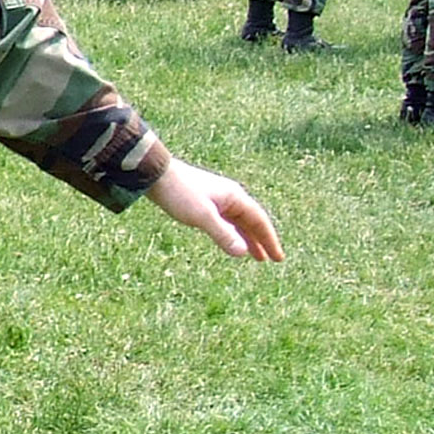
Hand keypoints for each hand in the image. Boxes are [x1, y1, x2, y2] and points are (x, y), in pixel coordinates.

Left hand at [145, 157, 282, 261]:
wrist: (155, 174)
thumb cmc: (178, 193)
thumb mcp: (201, 216)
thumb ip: (222, 234)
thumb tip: (243, 253)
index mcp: (234, 197)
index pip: (259, 221)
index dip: (269, 240)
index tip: (278, 258)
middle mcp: (230, 196)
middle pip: (252, 221)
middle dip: (263, 241)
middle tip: (273, 259)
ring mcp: (218, 199)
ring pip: (239, 222)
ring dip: (249, 238)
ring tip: (257, 257)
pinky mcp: (205, 202)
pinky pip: (227, 221)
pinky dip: (233, 233)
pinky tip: (233, 241)